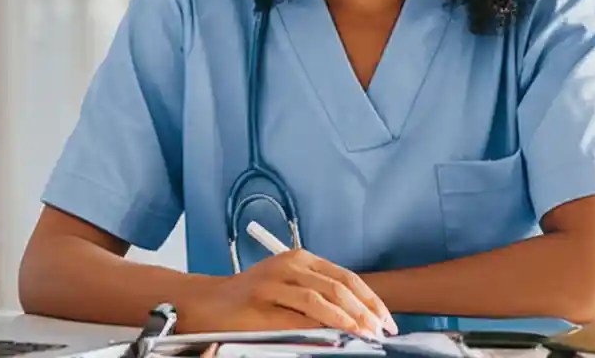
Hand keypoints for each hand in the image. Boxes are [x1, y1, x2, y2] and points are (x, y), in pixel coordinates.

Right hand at [179, 249, 397, 337]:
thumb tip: (360, 317)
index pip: (346, 277)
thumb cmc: (252, 297)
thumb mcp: (290, 286)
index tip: (386, 320)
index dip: (370, 299)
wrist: (208, 302)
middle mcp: (288, 265)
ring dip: (346, 320)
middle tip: (380, 331)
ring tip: (363, 334)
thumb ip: (319, 294)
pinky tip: (333, 336)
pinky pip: (295, 317)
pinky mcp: (258, 303)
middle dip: (364, 311)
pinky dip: (318, 327)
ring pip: (319, 300)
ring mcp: (272, 282)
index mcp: (300, 258)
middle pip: (338, 287)